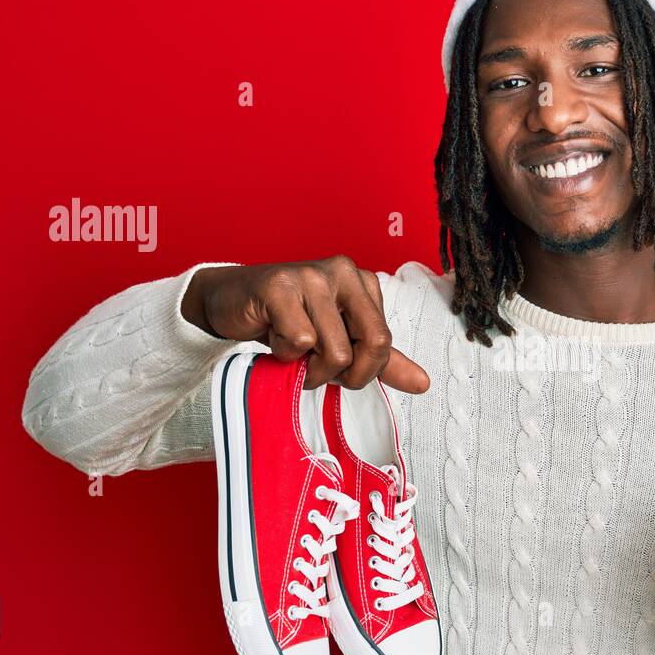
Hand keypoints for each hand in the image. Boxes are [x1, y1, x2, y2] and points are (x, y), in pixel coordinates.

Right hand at [181, 256, 428, 392]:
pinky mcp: (279, 286)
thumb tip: (423, 383)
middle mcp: (343, 271)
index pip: (385, 342)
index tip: (337, 368)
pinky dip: (284, 354)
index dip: (363, 370)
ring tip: (290, 349)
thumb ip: (380, 360)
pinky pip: (300, 341)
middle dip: (344, 373)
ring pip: (333, 349)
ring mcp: (311, 275)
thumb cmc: (288, 321)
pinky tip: (272, 335)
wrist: (231, 302)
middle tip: (316, 368)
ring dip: (308, 367)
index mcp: (364, 282)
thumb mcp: (340, 340)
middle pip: (371, 344)